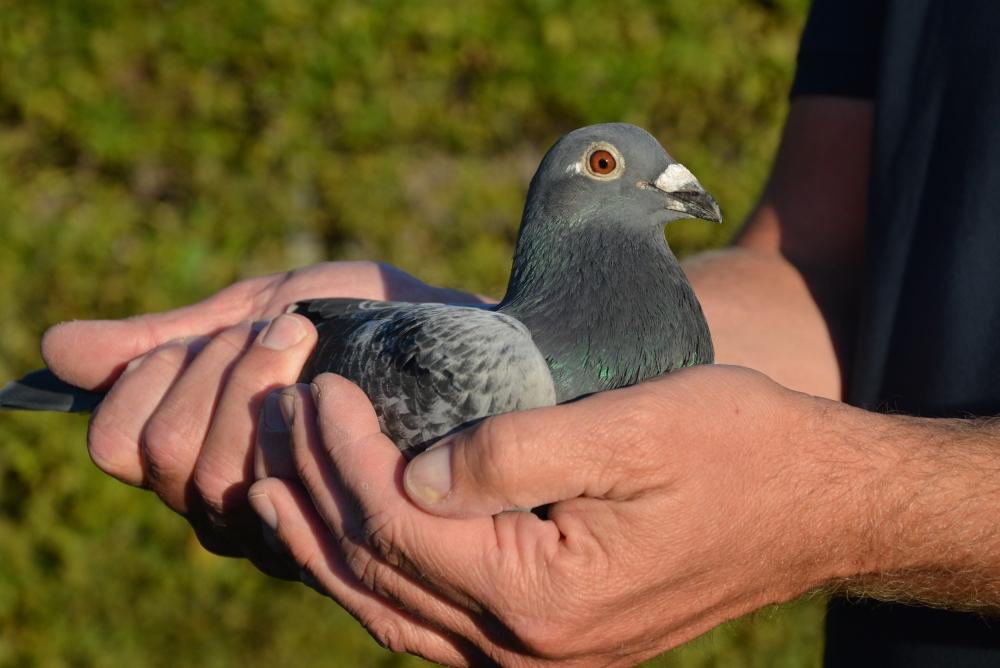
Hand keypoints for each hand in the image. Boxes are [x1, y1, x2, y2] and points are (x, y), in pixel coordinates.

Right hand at [42, 261, 484, 575]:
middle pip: (166, 454)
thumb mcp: (250, 313)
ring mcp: (280, 516)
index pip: (118, 446)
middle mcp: (227, 499)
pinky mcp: (329, 523)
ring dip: (251, 378)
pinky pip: (270, 480)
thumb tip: (57, 349)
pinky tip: (325, 377)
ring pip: (210, 468)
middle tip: (281, 328)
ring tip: (304, 339)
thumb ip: (163, 340)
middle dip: (216, 368)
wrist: (443, 333)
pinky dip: (281, 402)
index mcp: (197, 450)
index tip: (215, 330)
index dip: (150, 381)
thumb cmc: (351, 323)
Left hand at [249, 367, 875, 663]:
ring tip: (273, 482)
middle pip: (379, 574)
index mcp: (546, 596)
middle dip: (312, 494)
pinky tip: (348, 530)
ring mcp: (538, 652)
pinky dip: (376, 570)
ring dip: (325, 540)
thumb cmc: (737, 449)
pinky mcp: (548, 633)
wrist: (816, 504)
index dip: (341, 456)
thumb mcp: (633, 429)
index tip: (317, 387)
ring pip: (392, 609)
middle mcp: (530, 646)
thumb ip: (515, 455)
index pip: (397, 528)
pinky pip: (433, 616)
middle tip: (272, 424)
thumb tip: (410, 476)